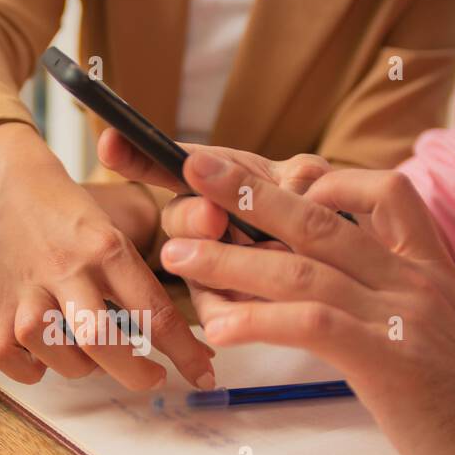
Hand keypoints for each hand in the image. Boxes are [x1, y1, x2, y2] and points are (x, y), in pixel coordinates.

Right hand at [0, 125, 214, 391]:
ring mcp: (30, 288)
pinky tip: (47, 362)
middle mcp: (68, 270)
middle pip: (98, 337)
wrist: (15, 187)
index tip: (203, 376)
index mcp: (108, 250)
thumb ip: (150, 293)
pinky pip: (4, 352)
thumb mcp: (121, 241)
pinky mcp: (1, 303)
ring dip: (77, 366)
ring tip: (93, 358)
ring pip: (47, 346)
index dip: (184, 353)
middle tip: (151, 377)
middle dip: (133, 372)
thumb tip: (198, 349)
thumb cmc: (76, 220)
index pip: (154, 310)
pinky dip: (26, 369)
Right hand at [97, 128, 331, 323]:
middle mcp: (203, 222)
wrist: (345, 283)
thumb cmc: (319, 220)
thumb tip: (300, 181)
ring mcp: (209, 266)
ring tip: (248, 261)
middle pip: (178, 218)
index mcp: (219, 181)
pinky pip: (214, 312)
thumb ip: (304, 179)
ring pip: (191, 266)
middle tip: (213, 216)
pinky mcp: (225, 309)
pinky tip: (242, 308)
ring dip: (211, 261)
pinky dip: (226, 310)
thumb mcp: (313, 188)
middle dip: (191, 216)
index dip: (135, 154)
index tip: (109, 142)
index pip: (169, 164)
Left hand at [158, 152, 454, 454]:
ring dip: (232, 258)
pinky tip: (221, 328)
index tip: (257, 168)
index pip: (373, 190)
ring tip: (179, 254)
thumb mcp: (433, 334)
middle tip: (193, 167)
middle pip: (319, 216)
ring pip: (304, 267)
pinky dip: (260, 320)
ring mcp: (404, 316)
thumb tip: (323, 287)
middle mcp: (415, 278)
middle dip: (249, 188)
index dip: (310, 175)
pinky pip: (314, 325)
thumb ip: (388, 301)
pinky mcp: (391, 363)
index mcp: (428, 266)